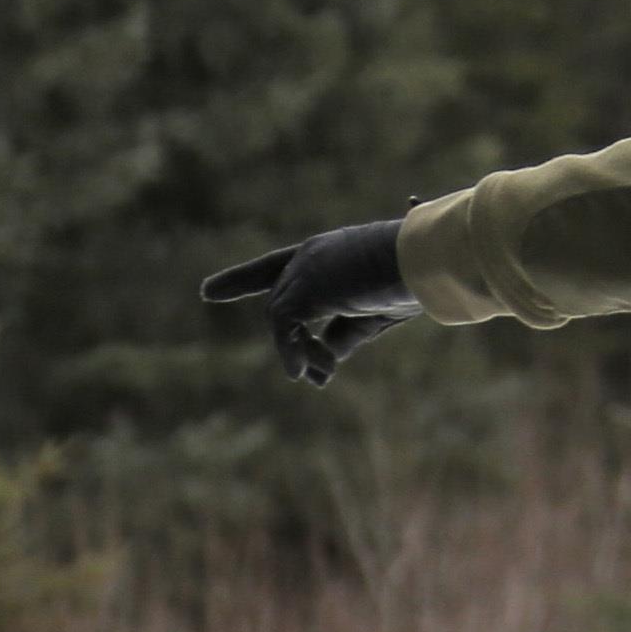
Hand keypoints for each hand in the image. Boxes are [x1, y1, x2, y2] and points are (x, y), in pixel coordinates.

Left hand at [199, 218, 419, 385]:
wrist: (423, 261)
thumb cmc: (409, 281)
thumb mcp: (372, 314)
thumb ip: (342, 335)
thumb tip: (319, 367)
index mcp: (325, 255)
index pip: (273, 268)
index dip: (241, 280)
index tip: (207, 291)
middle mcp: (308, 257)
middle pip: (278, 303)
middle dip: (291, 345)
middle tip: (322, 377)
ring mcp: (304, 269)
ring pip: (279, 317)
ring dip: (302, 352)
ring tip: (329, 373)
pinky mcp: (306, 287)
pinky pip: (285, 328)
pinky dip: (296, 351)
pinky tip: (315, 371)